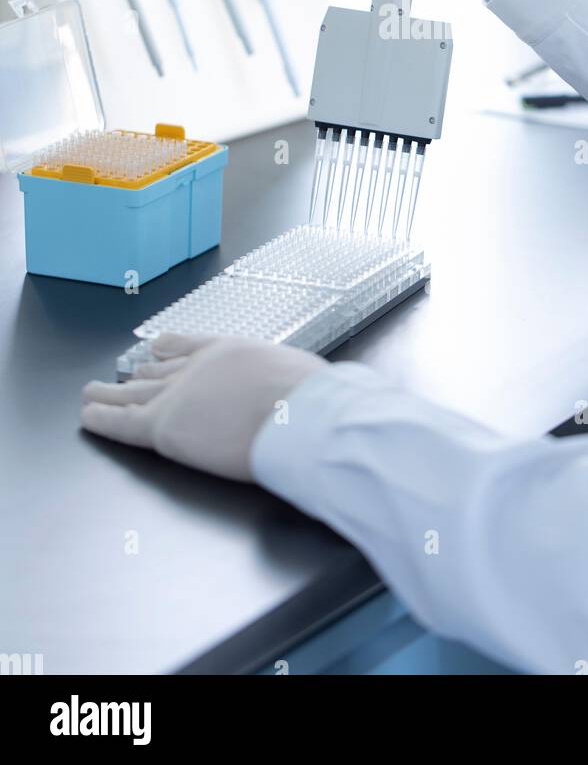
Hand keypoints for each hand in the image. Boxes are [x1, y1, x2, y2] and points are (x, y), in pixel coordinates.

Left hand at [80, 333, 325, 481]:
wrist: (301, 415)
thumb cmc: (313, 402)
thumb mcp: (298, 376)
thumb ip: (284, 384)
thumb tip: (303, 397)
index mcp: (232, 350)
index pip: (192, 348)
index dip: (171, 349)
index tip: (158, 348)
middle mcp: (199, 366)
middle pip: (161, 371)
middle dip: (141, 374)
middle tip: (124, 373)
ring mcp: (179, 394)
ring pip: (135, 393)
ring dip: (112, 393)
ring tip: (92, 392)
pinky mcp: (164, 425)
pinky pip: (124, 422)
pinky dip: (103, 418)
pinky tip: (88, 416)